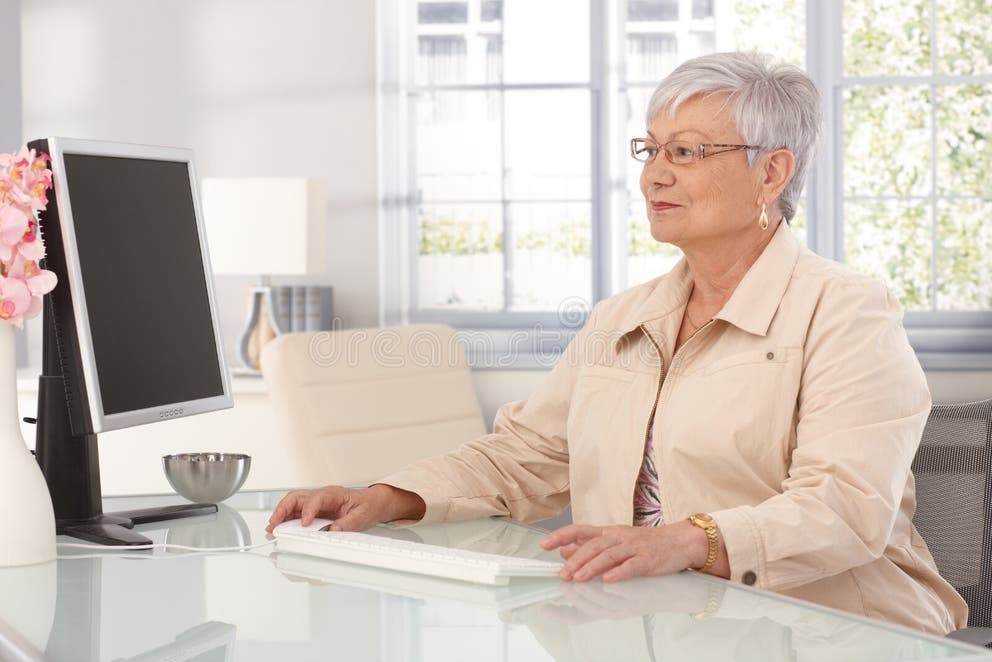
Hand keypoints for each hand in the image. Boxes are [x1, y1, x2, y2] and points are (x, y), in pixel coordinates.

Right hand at [265, 484, 425, 533]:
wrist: (373, 503)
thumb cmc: (368, 506)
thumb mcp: (362, 516)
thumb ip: (348, 523)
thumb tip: (334, 531)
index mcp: (334, 494)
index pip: (316, 499)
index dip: (308, 511)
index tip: (304, 524)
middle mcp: (322, 496)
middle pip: (296, 497)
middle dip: (283, 509)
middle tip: (274, 524)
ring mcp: (317, 503)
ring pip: (293, 504)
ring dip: (281, 515)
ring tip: (272, 528)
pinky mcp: (315, 511)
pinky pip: (296, 512)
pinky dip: (286, 520)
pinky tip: (281, 529)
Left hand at [540, 521, 707, 582]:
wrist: (679, 541)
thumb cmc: (646, 543)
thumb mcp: (615, 541)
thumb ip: (589, 546)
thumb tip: (564, 550)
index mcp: (608, 532)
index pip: (580, 530)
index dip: (561, 536)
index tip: (545, 544)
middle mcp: (618, 537)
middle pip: (593, 546)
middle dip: (575, 560)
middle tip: (562, 574)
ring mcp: (634, 547)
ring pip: (609, 555)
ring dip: (592, 567)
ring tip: (578, 578)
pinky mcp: (648, 559)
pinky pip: (632, 565)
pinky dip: (620, 572)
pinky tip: (609, 579)